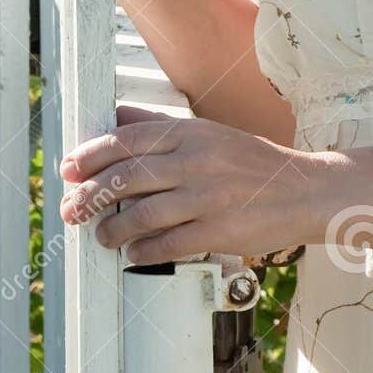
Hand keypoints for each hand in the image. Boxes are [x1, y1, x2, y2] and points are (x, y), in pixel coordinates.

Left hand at [57, 104, 320, 264]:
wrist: (304, 190)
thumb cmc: (252, 163)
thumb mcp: (209, 133)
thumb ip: (163, 128)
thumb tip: (116, 118)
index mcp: (191, 133)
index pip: (127, 139)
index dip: (91, 155)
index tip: (68, 169)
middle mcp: (196, 161)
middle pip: (127, 177)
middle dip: (90, 195)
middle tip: (72, 209)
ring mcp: (208, 197)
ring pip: (142, 214)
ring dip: (113, 229)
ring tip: (103, 235)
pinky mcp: (219, 230)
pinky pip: (169, 244)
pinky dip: (145, 251)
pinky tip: (135, 254)